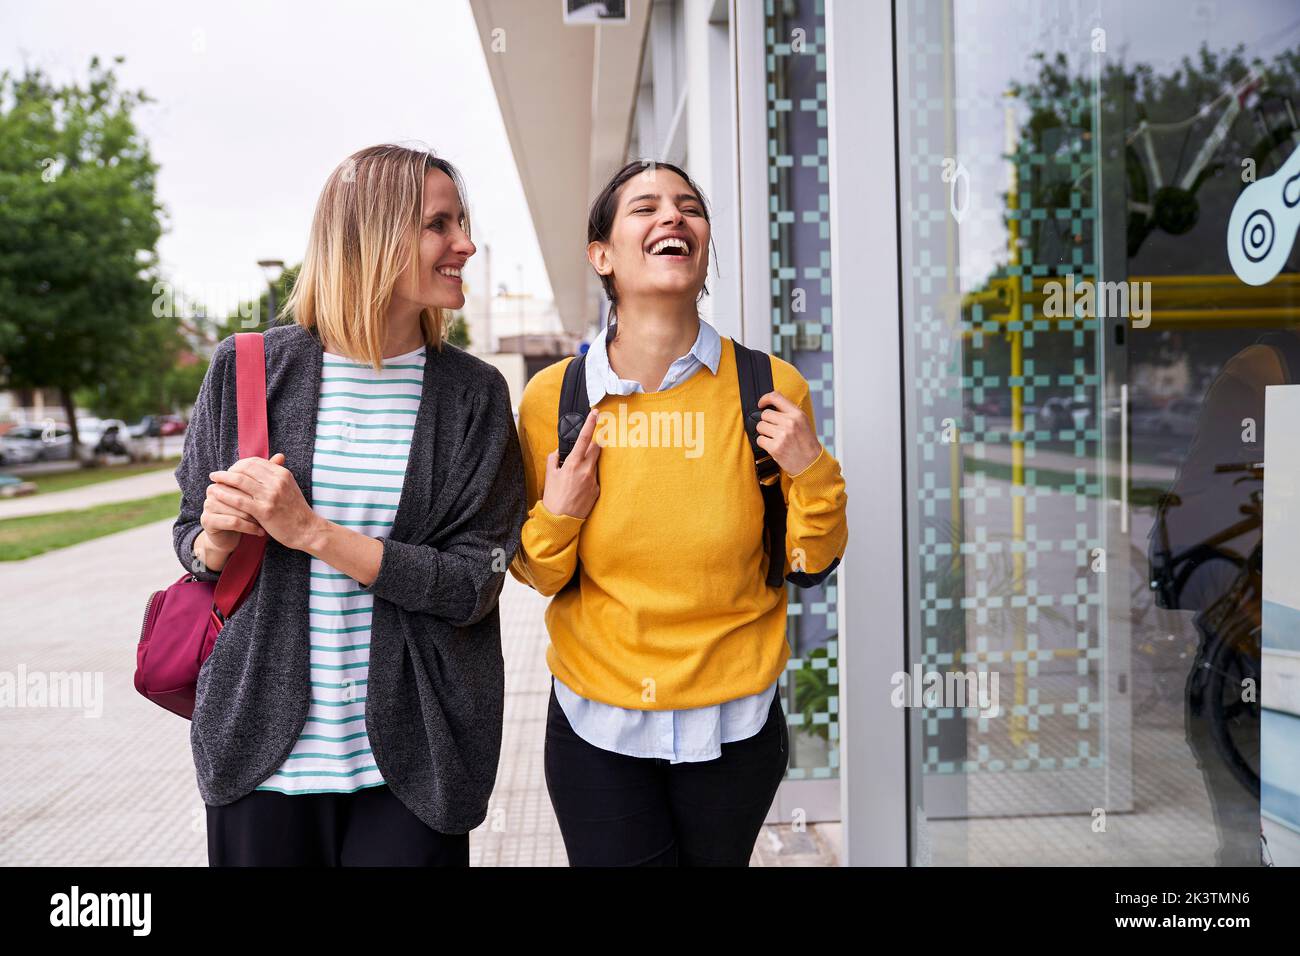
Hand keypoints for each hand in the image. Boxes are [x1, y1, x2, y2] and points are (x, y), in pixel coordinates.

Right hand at [200, 458, 271, 554]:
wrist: (231, 535)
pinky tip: (260, 532)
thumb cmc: (247, 511)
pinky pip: (232, 522)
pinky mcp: (207, 520)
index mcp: (224, 480)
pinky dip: (249, 527)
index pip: (244, 478)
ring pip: (237, 507)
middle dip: (258, 503)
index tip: (276, 496)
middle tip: (274, 511)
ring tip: (268, 524)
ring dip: (255, 517)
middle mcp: (213, 489)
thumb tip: (281, 456)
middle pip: (240, 492)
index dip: (260, 488)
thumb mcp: (257, 493)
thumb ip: (266, 475)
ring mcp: (208, 504)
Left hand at [207, 453, 321, 551]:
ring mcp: (270, 496)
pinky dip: (225, 495)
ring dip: (222, 480)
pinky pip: (238, 500)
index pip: (255, 461)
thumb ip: (277, 474)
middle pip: (245, 468)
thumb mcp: (289, 486)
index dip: (239, 464)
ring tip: (213, 481)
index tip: (231, 470)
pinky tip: (216, 495)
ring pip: (239, 482)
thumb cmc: (296, 510)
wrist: (307, 530)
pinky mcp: (264, 511)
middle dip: (228, 471)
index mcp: (283, 474)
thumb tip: (273, 458)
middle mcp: (277, 481)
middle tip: (218, 476)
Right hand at [542, 408, 601, 518]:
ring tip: (576, 476)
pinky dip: (588, 477)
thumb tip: (561, 452)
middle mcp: (586, 470)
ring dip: (589, 463)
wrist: (560, 520)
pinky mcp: (597, 490)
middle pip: (597, 448)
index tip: (595, 413)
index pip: (584, 438)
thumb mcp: (549, 475)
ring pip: (595, 463)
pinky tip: (579, 488)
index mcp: (573, 464)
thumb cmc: (553, 497)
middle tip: (582, 451)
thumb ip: (554, 459)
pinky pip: (595, 477)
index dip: (590, 423)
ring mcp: (594, 481)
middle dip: (591, 445)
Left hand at [756, 391, 821, 475]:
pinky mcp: (776, 447)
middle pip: (765, 414)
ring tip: (774, 438)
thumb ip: (789, 413)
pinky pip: (759, 439)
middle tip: (774, 429)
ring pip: (760, 426)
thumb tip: (770, 405)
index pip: (776, 397)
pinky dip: (763, 443)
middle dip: (766, 422)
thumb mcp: (803, 422)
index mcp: (797, 414)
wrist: (811, 463)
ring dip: (764, 432)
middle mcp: (790, 423)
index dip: (765, 399)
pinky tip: (773, 445)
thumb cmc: (806, 443)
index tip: (761, 404)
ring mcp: (782, 435)